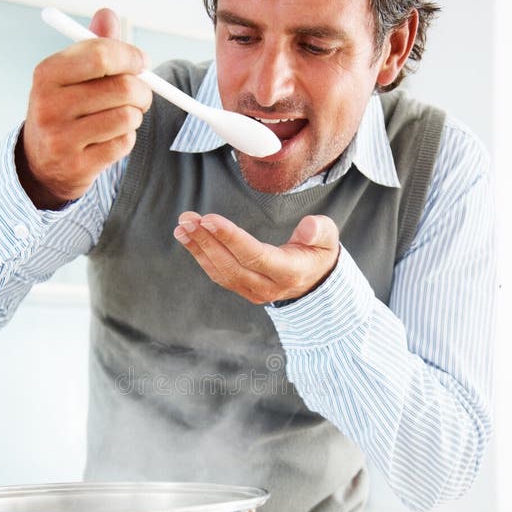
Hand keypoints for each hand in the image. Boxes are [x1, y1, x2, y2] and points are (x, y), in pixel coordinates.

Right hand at [16, 8, 151, 208]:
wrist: (40, 164)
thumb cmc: (64, 109)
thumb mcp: (69, 75)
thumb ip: (92, 45)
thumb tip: (108, 15)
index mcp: (47, 74)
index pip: (101, 54)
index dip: (130, 56)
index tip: (142, 62)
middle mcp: (50, 105)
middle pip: (122, 87)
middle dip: (142, 89)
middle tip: (142, 93)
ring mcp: (62, 139)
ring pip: (127, 117)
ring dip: (135, 115)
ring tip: (125, 116)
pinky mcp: (78, 166)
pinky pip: (123, 144)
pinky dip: (127, 138)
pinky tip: (113, 137)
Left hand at [174, 212, 339, 303]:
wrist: (316, 283)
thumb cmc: (319, 254)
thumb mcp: (328, 240)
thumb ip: (320, 231)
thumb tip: (308, 227)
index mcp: (290, 272)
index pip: (255, 255)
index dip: (231, 238)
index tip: (209, 219)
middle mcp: (269, 286)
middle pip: (232, 265)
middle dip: (207, 241)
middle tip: (187, 219)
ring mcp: (254, 292)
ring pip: (221, 272)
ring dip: (199, 248)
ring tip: (183, 226)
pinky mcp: (244, 290)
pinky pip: (219, 275)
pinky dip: (202, 256)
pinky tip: (189, 239)